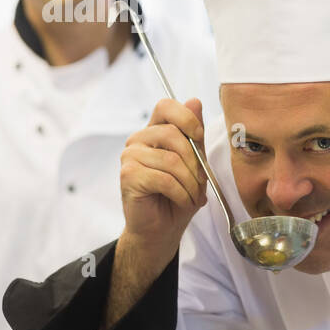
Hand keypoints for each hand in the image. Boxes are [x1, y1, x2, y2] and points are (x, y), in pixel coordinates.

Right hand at [119, 97, 208, 258]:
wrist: (162, 229)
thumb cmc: (179, 196)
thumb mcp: (195, 164)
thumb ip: (194, 135)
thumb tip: (195, 100)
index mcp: (155, 132)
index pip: (165, 106)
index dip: (186, 117)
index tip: (199, 136)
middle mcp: (139, 140)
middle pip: (172, 134)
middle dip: (195, 162)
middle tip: (201, 182)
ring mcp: (130, 157)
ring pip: (171, 160)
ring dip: (190, 182)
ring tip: (193, 196)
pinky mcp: (128, 176)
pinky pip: (164, 179)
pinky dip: (181, 193)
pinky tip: (182, 201)